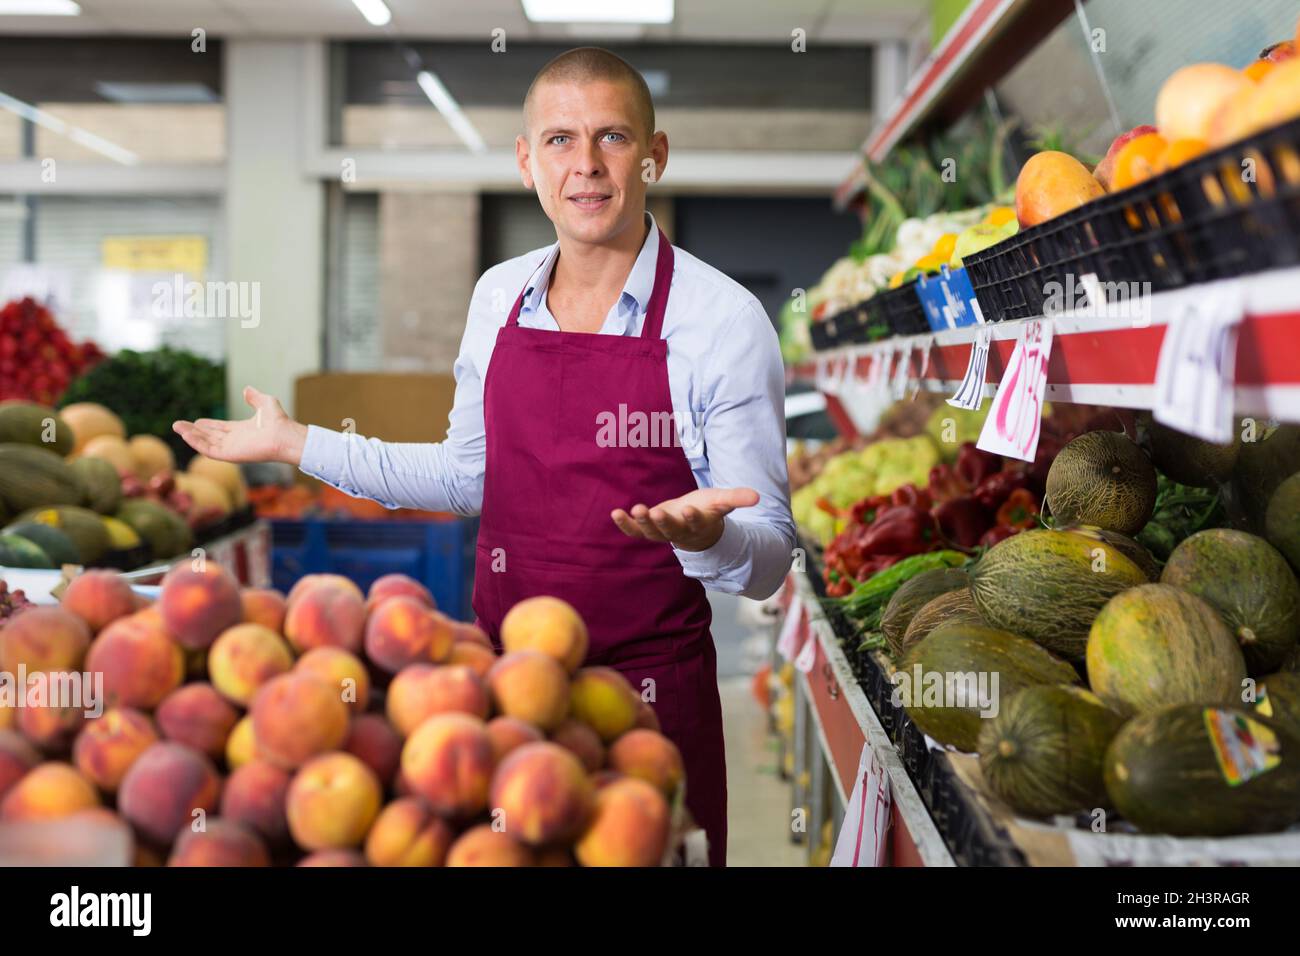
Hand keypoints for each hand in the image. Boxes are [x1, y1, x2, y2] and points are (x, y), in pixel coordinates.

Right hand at [173, 386, 307, 465]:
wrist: (284, 435)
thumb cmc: (279, 422)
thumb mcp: (265, 403)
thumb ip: (254, 397)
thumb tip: (246, 389)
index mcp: (242, 431)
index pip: (220, 429)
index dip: (208, 425)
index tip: (195, 421)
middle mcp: (235, 441)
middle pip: (210, 436)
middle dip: (194, 431)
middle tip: (178, 425)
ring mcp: (232, 449)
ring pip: (206, 443)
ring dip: (191, 436)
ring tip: (177, 427)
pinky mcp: (230, 455)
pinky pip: (209, 450)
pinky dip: (197, 443)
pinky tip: (186, 434)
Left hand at [611, 487, 759, 551]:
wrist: (693, 525)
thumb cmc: (708, 510)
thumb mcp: (722, 501)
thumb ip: (737, 498)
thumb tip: (758, 496)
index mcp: (698, 525)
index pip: (695, 523)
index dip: (692, 517)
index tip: (689, 509)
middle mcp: (679, 532)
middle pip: (670, 530)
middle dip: (663, 521)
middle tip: (654, 512)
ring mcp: (663, 532)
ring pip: (652, 532)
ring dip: (642, 522)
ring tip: (636, 509)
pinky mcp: (649, 530)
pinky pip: (635, 531)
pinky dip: (625, 524)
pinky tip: (615, 513)